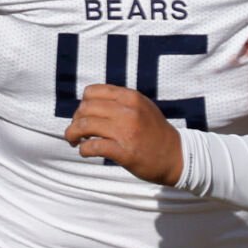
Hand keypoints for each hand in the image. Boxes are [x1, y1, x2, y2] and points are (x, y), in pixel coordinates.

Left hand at [63, 84, 183, 184]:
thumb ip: (119, 101)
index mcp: (131, 97)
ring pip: (84, 126)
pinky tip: (85, 151)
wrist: (175, 155)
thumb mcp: (142, 106)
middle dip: (75, 120)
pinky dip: (83, 149)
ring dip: (72, 134)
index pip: (92, 92)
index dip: (82, 104)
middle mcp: (128, 111)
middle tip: (76, 131)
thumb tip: (88, 103)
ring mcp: (126, 131)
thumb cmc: (154, 132)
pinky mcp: (124, 152)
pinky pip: (92, 146)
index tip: (83, 116)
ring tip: (74, 141)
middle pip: (85, 109)